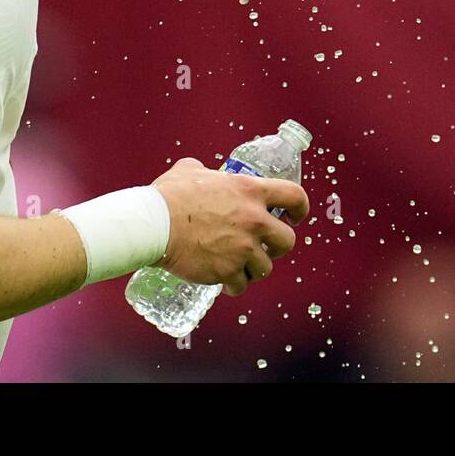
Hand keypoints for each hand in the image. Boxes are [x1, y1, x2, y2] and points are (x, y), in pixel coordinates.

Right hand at [151, 157, 308, 296]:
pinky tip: (225, 281)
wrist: (154, 225)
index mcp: (250, 191)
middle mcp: (253, 220)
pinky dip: (234, 285)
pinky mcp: (228, 271)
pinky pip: (241, 285)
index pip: (294, 196)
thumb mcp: (190, 170)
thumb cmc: (169, 196)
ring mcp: (243, 248)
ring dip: (253, 269)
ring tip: (238, 266)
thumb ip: (205, 171)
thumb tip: (201, 172)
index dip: (300, 208)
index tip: (295, 217)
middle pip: (288, 241)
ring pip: (265, 268)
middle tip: (264, 247)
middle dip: (278, 247)